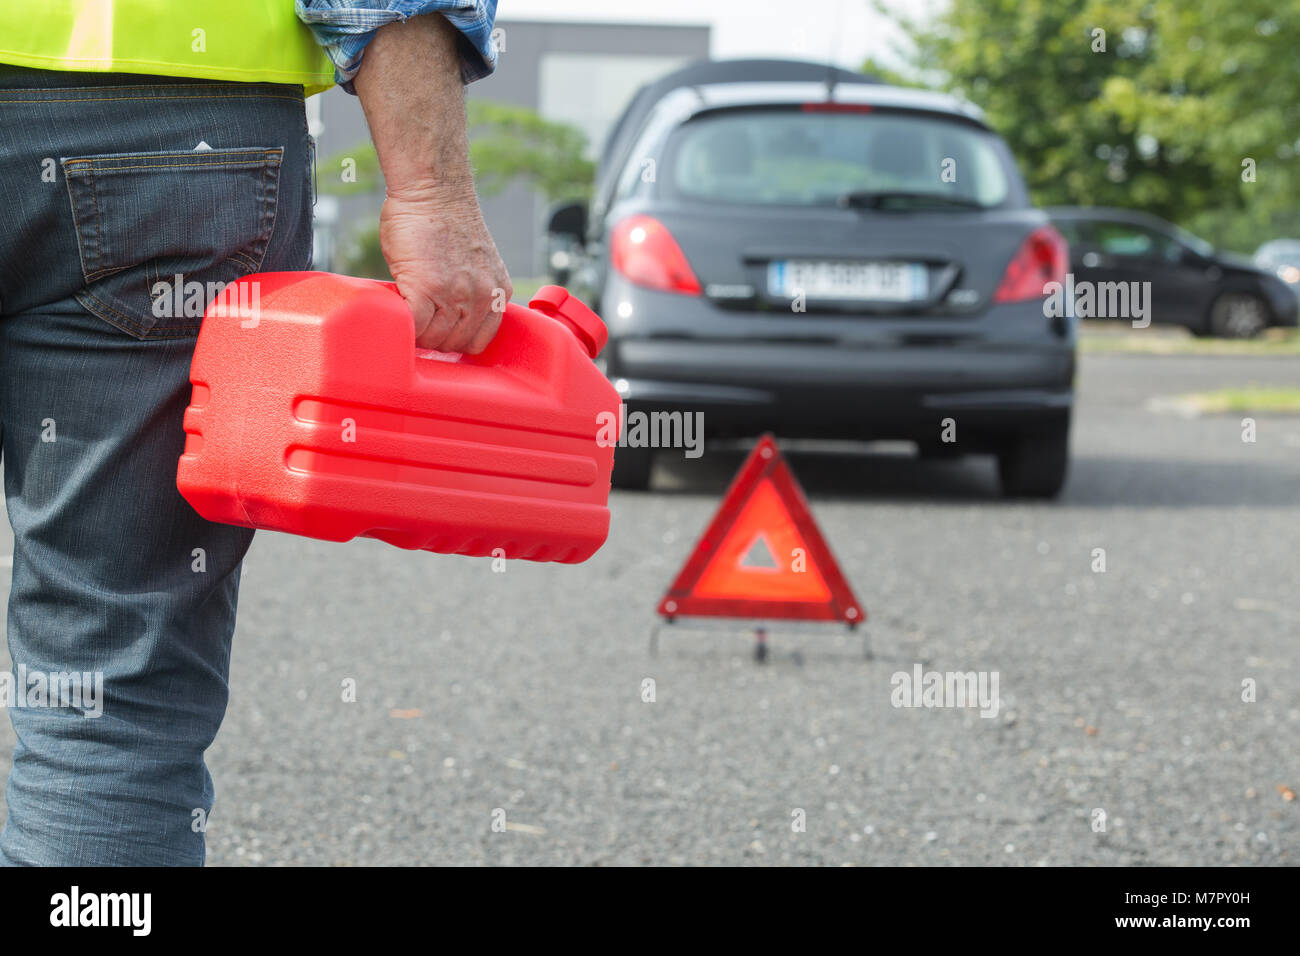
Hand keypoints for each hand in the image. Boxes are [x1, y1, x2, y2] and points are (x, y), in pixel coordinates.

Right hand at [379, 186, 512, 353]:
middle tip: (416, 323)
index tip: (438, 333)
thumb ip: (469, 291)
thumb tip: (447, 318)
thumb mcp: (475, 263)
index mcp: (498, 291)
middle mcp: (482, 296)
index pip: (479, 341)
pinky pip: (416, 326)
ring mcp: (457, 294)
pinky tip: (398, 312)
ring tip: (406, 316)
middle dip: (433, 338)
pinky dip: (404, 324)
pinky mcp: (428, 288)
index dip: (455, 341)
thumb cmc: (443, 220)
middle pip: (455, 343)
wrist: (433, 190)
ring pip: (435, 339)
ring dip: (417, 332)